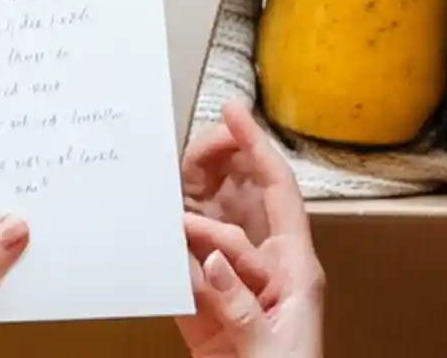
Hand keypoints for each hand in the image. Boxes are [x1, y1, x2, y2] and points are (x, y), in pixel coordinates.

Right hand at [177, 101, 324, 357]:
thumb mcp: (274, 349)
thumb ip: (241, 306)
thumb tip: (213, 261)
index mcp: (295, 268)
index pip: (276, 191)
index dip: (256, 146)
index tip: (234, 112)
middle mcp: (264, 269)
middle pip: (236, 201)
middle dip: (211, 171)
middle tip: (184, 152)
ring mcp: (232, 288)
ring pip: (203, 232)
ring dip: (183, 216)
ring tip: (162, 201)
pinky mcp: (204, 314)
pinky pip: (181, 273)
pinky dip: (165, 257)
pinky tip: (151, 241)